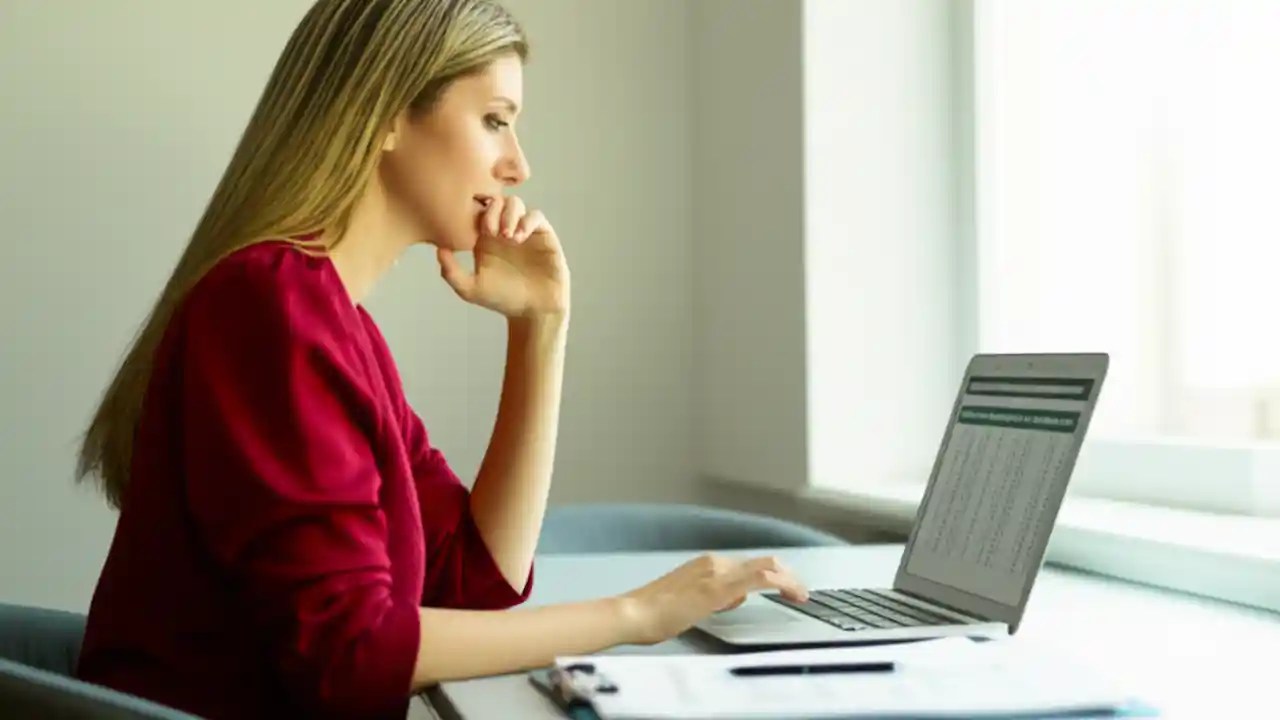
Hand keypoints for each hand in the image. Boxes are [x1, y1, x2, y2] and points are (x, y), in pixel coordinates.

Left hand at [437, 195, 569, 318]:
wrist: (533, 311)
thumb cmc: (502, 299)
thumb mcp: (470, 289)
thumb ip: (451, 272)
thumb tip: (438, 248)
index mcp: (484, 238)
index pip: (476, 211)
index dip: (473, 214)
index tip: (473, 233)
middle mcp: (503, 229)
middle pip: (495, 201)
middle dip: (491, 211)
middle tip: (490, 232)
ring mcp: (523, 230)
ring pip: (515, 203)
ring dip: (509, 214)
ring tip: (506, 236)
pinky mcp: (543, 235)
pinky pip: (536, 216)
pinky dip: (526, 222)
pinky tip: (519, 238)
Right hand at [615, 554, 809, 645]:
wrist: (634, 614)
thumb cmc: (653, 613)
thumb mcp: (690, 602)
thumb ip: (714, 597)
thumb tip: (733, 598)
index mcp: (706, 565)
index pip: (750, 565)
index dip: (775, 575)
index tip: (788, 588)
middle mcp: (714, 563)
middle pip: (764, 563)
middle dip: (787, 576)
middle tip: (800, 593)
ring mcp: (717, 573)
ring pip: (766, 567)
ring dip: (788, 580)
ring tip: (801, 595)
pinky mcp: (718, 589)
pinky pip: (758, 579)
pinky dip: (781, 583)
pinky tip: (792, 592)